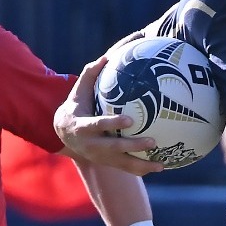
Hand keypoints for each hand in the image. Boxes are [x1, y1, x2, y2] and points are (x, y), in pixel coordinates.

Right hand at [55, 56, 162, 176]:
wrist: (63, 135)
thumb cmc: (76, 107)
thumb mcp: (77, 92)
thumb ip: (89, 74)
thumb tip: (106, 56)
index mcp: (82, 127)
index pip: (97, 125)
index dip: (112, 124)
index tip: (129, 120)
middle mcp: (90, 145)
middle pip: (113, 148)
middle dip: (133, 146)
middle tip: (153, 141)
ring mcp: (99, 157)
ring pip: (122, 163)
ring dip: (142, 165)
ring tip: (161, 164)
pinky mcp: (107, 164)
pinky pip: (126, 169)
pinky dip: (143, 169)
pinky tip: (161, 166)